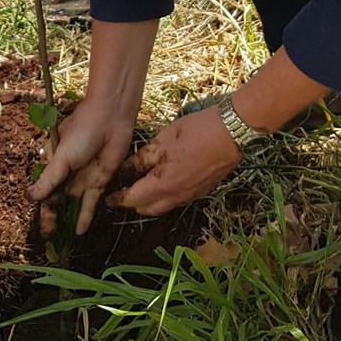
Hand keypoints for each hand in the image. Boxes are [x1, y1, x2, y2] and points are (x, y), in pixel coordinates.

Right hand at [29, 97, 139, 235]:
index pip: (44, 188)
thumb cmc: (83, 131)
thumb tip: (31, 197)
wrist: (111, 119)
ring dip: (68, 219)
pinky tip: (79, 231)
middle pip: (58, 199)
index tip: (38, 223)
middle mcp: (67, 171)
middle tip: (49, 238)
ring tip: (62, 240)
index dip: (41, 206)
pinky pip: (90, 202)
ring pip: (73, 203)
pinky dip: (85, 216)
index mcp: (53, 161)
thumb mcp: (62, 157)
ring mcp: (83, 177)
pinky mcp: (100, 181)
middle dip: (53, 217)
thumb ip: (49, 179)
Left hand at [107, 107, 240, 217]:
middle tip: (123, 193)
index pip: (134, 200)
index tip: (109, 199)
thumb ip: (144, 157)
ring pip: (164, 207)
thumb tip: (127, 168)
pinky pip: (178, 200)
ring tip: (141, 188)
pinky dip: (165, 197)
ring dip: (150, 202)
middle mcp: (177, 196)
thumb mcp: (163, 138)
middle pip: (148, 209)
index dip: (119, 200)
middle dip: (133, 204)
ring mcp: (191, 195)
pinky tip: (164, 183)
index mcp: (163, 184)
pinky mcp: (203, 191)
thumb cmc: (196, 131)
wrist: (232, 132)